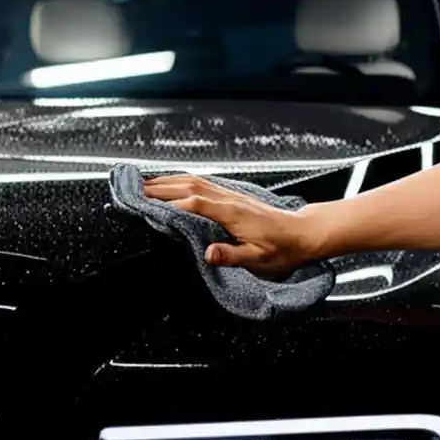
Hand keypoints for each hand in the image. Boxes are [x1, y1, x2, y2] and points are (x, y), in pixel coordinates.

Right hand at [142, 174, 319, 278]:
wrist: (302, 234)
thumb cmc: (282, 248)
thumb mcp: (259, 259)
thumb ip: (232, 256)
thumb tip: (208, 254)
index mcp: (233, 213)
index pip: (195, 203)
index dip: (171, 203)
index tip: (148, 205)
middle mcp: (229, 199)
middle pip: (190, 186)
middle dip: (162, 187)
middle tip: (136, 190)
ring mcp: (231, 195)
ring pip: (195, 181)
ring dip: (170, 180)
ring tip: (147, 183)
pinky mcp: (232, 196)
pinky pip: (203, 183)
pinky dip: (183, 181)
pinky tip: (174, 183)